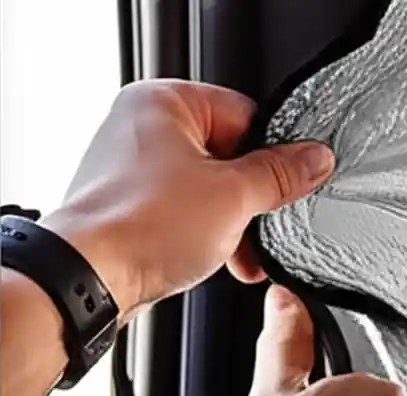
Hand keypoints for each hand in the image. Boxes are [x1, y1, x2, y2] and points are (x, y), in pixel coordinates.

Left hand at [40, 79, 334, 316]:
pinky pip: (186, 212)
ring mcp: (133, 167)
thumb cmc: (139, 226)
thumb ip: (281, 174)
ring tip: (242, 250)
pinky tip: (223, 258)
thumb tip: (314, 158)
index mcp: (165, 102)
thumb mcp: (234, 196)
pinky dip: (209, 234)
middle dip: (253, 197)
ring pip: (210, 188)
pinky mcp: (131, 205)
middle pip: (230, 154)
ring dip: (235, 223)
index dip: (275, 153)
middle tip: (262, 220)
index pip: (247, 115)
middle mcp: (142, 127)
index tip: (292, 181)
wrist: (89, 278)